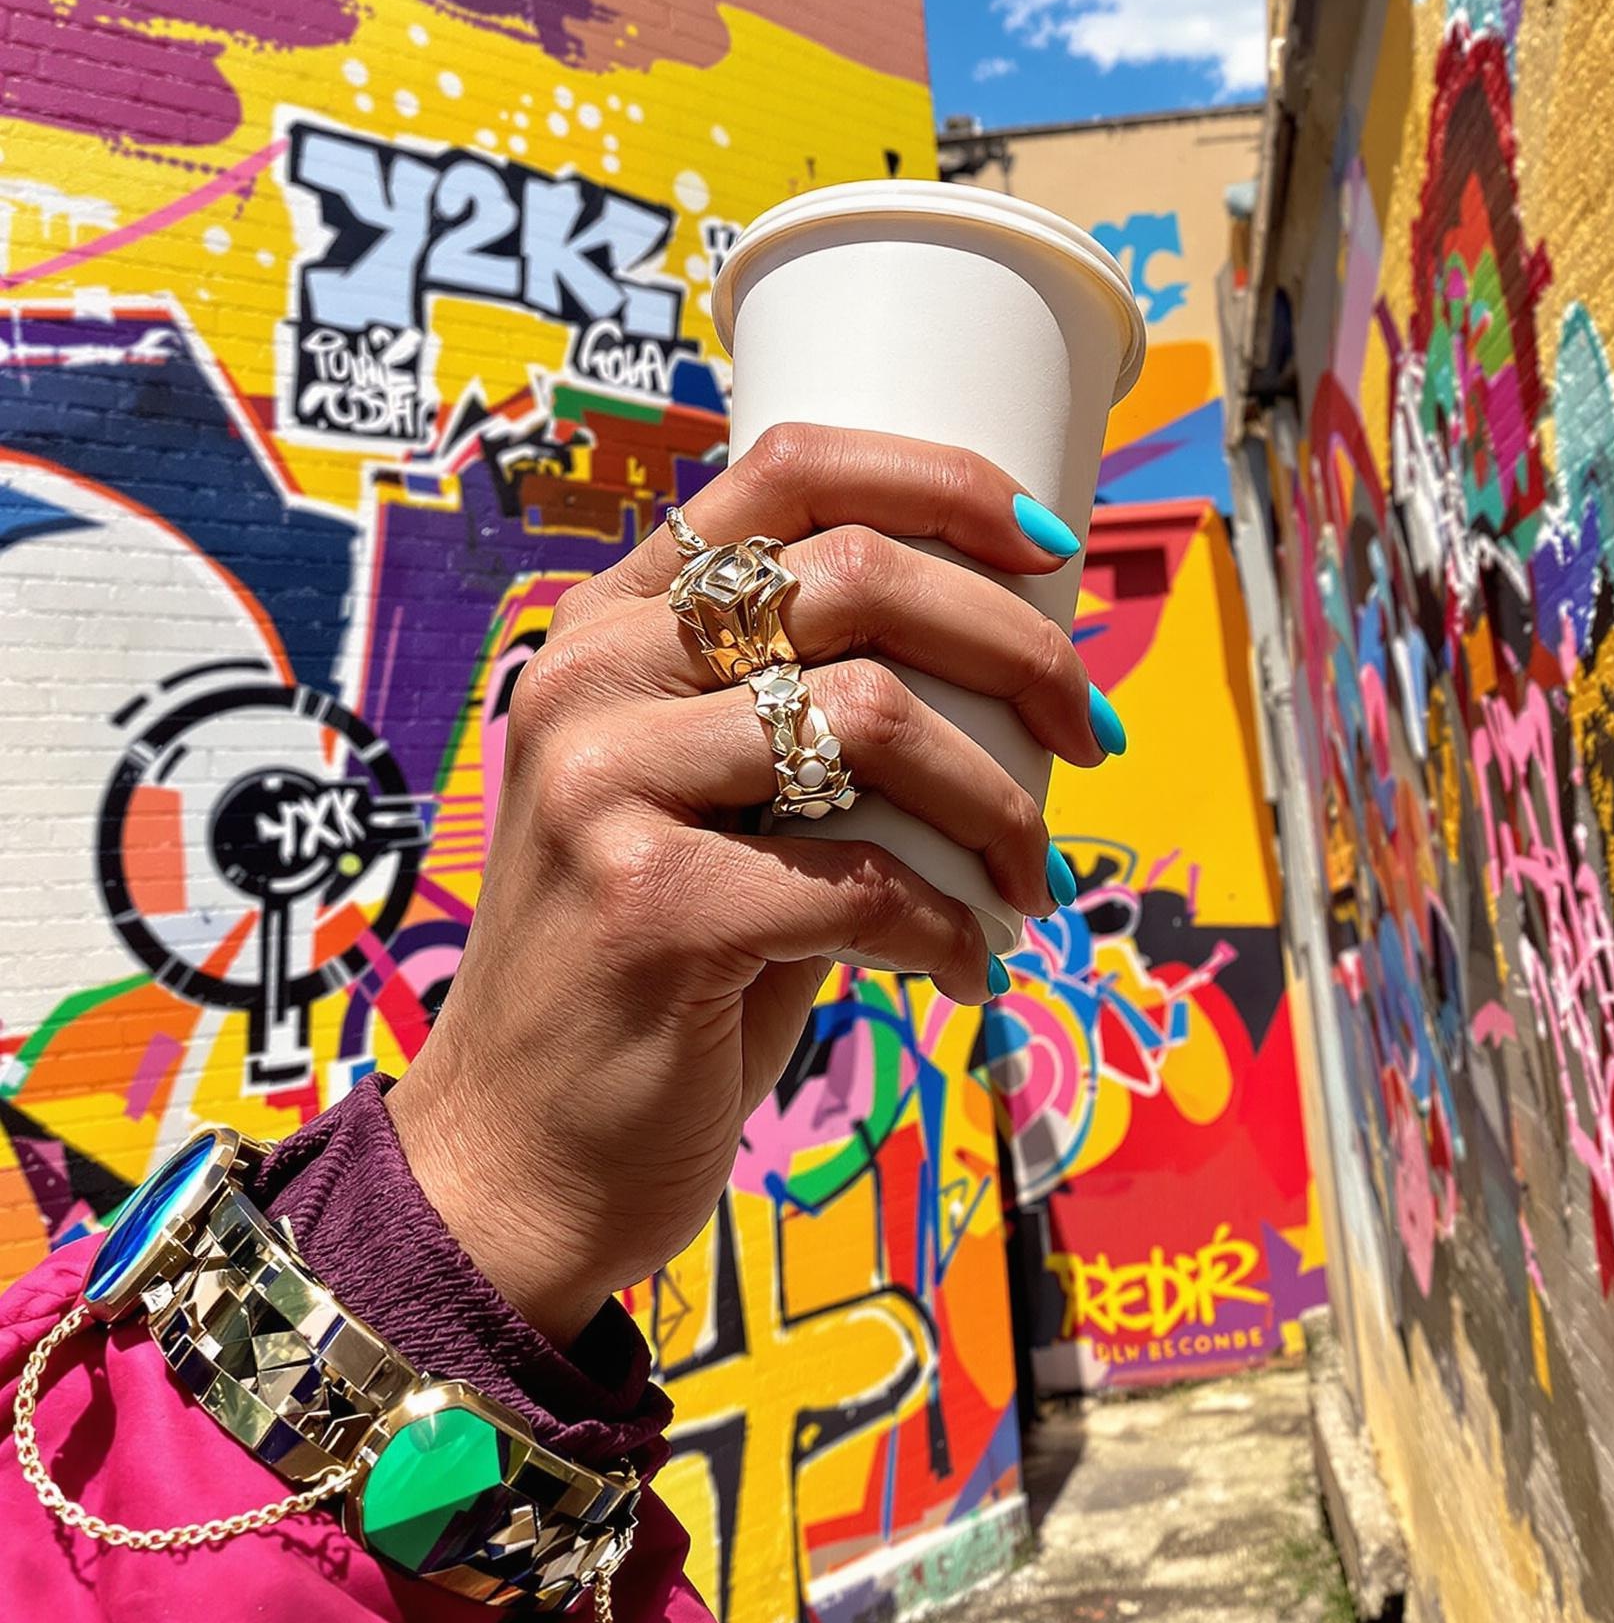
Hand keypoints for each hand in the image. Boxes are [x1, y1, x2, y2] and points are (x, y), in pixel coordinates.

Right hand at [386, 424, 1106, 1342]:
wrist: (516, 1154)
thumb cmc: (652, 967)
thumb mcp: (701, 801)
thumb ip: (800, 718)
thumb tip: (1007, 673)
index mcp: (610, 624)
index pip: (785, 468)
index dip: (941, 482)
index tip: (1048, 546)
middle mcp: (591, 673)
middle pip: (860, 576)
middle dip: (1019, 647)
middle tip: (1089, 732)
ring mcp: (604, 783)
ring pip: (876, 717)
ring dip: (1000, 805)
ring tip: (1030, 878)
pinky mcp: (645, 905)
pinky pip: (863, 883)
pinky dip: (949, 928)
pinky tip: (967, 970)